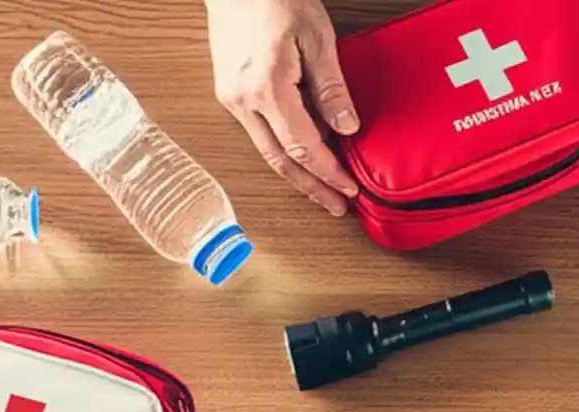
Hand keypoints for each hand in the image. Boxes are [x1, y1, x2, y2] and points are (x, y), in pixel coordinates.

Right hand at [206, 0, 359, 214]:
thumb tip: (347, 126)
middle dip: (312, 188)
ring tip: (323, 188)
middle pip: (281, 161)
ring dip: (297, 173)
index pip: (303, 147)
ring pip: (267, 150)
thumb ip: (331, 86)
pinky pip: (260, 132)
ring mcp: (232, 99)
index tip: (349, 189)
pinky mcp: (229, 93)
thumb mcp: (316, 37)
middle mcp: (243, 101)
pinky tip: (304, 152)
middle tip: (337, 206)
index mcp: (267, 88)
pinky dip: (284, 148)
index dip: (328, 172)